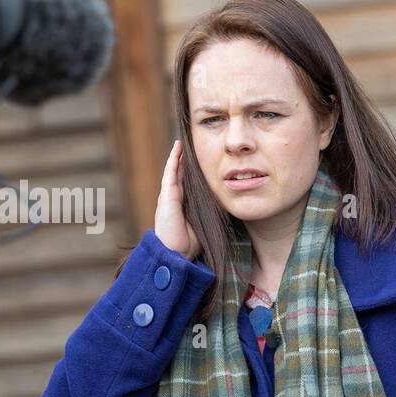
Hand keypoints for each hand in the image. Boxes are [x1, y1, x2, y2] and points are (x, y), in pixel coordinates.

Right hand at [154, 140, 200, 261]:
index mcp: (182, 205)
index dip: (192, 171)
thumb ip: (211, 212)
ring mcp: (168, 196)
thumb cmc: (190, 244)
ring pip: (174, 171)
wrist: (176, 254)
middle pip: (180, 174)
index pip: (188, 183)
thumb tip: (228, 205)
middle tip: (190, 146)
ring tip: (182, 142)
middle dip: (184, 161)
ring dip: (178, 156)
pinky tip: (177, 148)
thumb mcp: (204, 223)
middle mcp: (173, 198)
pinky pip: (170, 173)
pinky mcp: (166, 196)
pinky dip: (173, 159)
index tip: (200, 160)